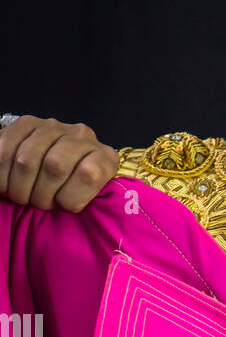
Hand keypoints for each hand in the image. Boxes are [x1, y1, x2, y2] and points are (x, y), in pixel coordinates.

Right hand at [0, 115, 119, 210]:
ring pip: (27, 160)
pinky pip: (7, 150)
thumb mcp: (84, 203)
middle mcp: (82, 136)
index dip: (70, 198)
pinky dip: (3, 174)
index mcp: (104, 158)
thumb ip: (83, 202)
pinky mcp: (27, 122)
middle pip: (54, 167)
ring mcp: (55, 126)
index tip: (62, 206)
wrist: (51, 170)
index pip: (90, 175)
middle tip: (37, 203)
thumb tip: (73, 213)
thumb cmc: (68, 193)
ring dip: (19, 187)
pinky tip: (7, 183)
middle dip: (40, 194)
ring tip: (22, 195)